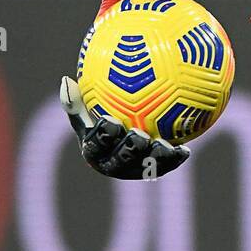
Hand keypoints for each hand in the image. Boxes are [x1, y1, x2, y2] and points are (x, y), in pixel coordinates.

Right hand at [58, 76, 189, 179]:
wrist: (124, 130)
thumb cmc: (102, 114)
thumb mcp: (87, 107)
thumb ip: (77, 99)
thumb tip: (65, 79)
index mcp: (94, 150)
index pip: (95, 145)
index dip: (103, 137)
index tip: (110, 120)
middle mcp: (112, 165)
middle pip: (119, 160)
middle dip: (129, 149)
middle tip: (138, 133)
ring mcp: (133, 170)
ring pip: (144, 167)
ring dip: (155, 157)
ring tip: (164, 144)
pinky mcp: (154, 171)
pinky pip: (165, 166)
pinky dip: (174, 159)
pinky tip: (185, 150)